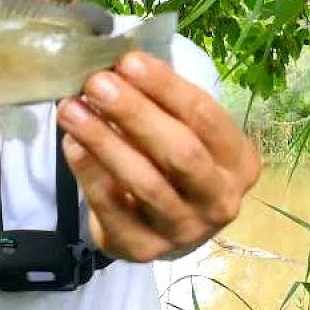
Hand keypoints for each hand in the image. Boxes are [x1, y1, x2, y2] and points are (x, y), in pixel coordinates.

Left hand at [56, 52, 260, 262]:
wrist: (162, 227)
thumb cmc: (173, 163)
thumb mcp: (183, 130)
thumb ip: (160, 101)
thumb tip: (117, 63)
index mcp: (239, 161)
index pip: (205, 117)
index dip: (165, 87)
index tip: (127, 60)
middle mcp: (219, 200)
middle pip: (180, 153)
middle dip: (135, 113)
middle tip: (97, 83)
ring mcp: (184, 230)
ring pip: (145, 183)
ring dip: (104, 141)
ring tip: (71, 109)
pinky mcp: (144, 249)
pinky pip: (112, 209)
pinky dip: (88, 173)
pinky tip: (71, 143)